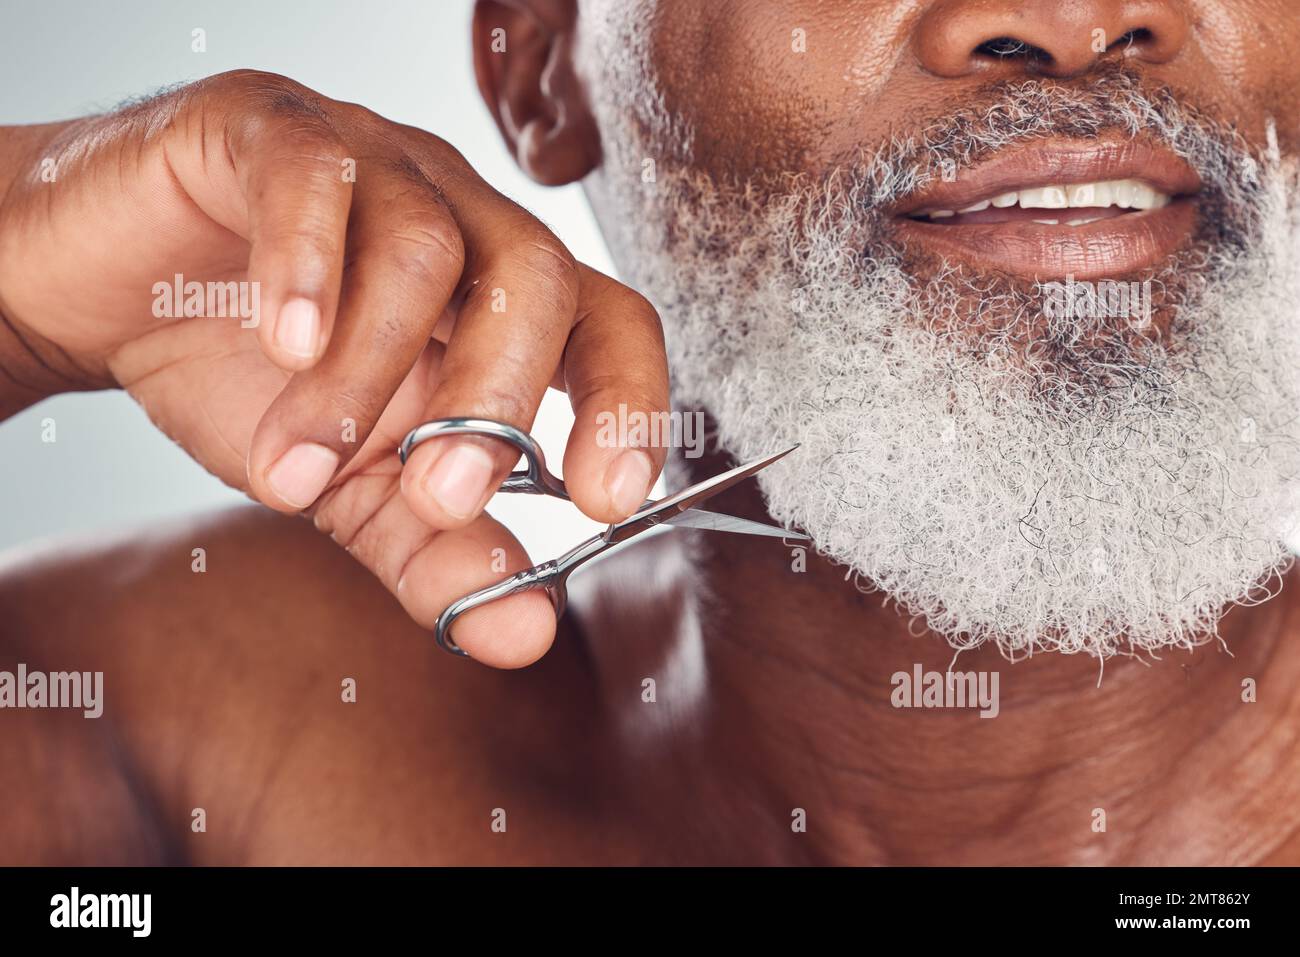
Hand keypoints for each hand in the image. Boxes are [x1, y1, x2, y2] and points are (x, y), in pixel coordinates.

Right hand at [0, 69, 668, 666]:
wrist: (107, 296)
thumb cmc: (250, 381)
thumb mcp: (353, 488)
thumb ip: (437, 553)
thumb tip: (524, 630)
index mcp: (499, 297)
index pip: (610, 326)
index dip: (627, 404)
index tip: (606, 501)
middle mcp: (458, 215)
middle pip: (534, 279)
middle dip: (495, 402)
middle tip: (437, 497)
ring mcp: (373, 160)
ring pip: (421, 248)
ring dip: (366, 378)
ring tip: (297, 472)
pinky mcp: (269, 128)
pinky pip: (317, 175)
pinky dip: (308, 265)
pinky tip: (283, 342)